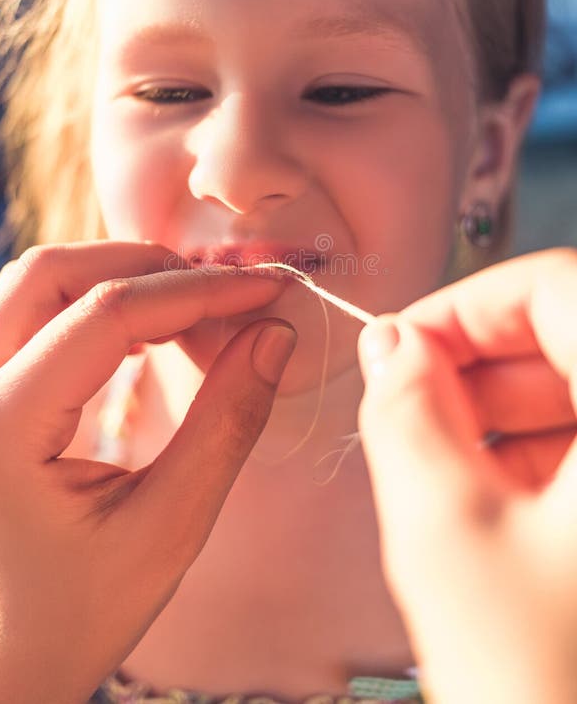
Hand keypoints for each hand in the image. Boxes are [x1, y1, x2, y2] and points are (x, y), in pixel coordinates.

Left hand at [0, 241, 295, 703]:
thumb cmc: (75, 615)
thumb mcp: (167, 528)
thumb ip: (226, 423)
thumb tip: (272, 335)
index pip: (108, 316)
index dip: (200, 291)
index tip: (267, 286)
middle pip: (55, 273)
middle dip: (152, 269)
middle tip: (231, 292)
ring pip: (37, 283)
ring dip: (121, 279)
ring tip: (197, 308)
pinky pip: (31, 316)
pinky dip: (97, 305)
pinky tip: (149, 333)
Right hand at [357, 247, 576, 703]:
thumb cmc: (548, 691)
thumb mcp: (449, 536)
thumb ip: (406, 415)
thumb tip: (390, 348)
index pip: (559, 286)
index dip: (468, 304)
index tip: (403, 343)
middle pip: (576, 337)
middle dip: (483, 364)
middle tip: (409, 402)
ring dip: (512, 412)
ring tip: (446, 464)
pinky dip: (549, 458)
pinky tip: (499, 503)